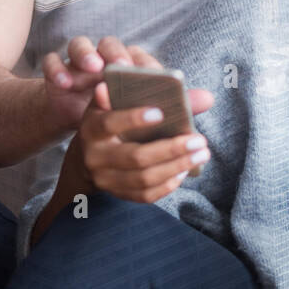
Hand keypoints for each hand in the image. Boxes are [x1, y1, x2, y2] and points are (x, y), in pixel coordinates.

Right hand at [40, 35, 148, 130]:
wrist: (72, 117)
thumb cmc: (107, 112)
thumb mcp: (122, 111)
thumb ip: (138, 105)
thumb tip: (160, 112)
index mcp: (124, 64)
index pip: (136, 54)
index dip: (143, 61)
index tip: (152, 72)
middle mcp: (101, 57)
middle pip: (109, 44)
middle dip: (116, 52)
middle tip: (122, 65)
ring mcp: (77, 61)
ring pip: (79, 45)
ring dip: (86, 53)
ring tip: (94, 67)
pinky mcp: (56, 70)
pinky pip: (52, 61)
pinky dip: (57, 69)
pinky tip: (65, 83)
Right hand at [69, 78, 215, 202]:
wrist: (85, 155)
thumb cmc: (111, 118)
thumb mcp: (120, 102)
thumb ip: (154, 93)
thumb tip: (203, 96)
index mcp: (93, 126)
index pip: (109, 123)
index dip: (133, 118)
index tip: (161, 113)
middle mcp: (96, 155)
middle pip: (135, 157)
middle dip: (171, 149)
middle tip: (200, 140)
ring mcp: (105, 178)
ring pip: (143, 179)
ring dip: (177, 167)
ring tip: (201, 155)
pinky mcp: (116, 193)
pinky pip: (144, 195)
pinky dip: (168, 185)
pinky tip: (185, 172)